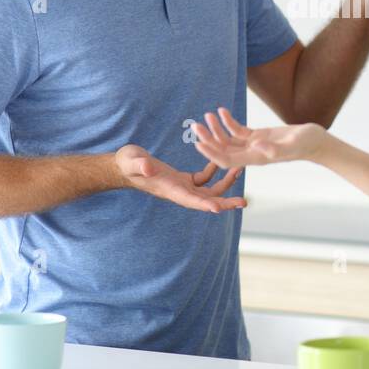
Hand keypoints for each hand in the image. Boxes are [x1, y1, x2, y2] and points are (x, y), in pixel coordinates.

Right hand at [114, 144, 244, 212]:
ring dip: (225, 183)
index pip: (190, 200)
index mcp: (169, 190)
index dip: (206, 204)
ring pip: (208, 190)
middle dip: (225, 201)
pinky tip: (220, 160)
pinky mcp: (183, 179)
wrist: (124, 165)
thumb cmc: (127, 163)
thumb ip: (140, 164)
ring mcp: (182, 186)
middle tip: (244, 202)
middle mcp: (179, 192)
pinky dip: (213, 171)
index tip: (221, 208)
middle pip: (206, 200)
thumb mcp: (133, 161)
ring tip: (239, 171)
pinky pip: (203, 178)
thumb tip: (148, 167)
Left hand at [190, 107, 326, 167]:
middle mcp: (252, 154)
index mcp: (256, 158)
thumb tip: (257, 147)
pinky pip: (238, 131)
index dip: (212, 153)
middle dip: (208, 139)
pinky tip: (221, 111)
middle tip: (195, 126)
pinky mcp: (259, 136)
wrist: (316, 142)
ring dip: (216, 129)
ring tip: (206, 115)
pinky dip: (228, 122)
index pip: (227, 159)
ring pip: (228, 140)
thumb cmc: (306, 144)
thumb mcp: (291, 145)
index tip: (198, 144)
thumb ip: (275, 148)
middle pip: (223, 149)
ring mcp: (254, 145)